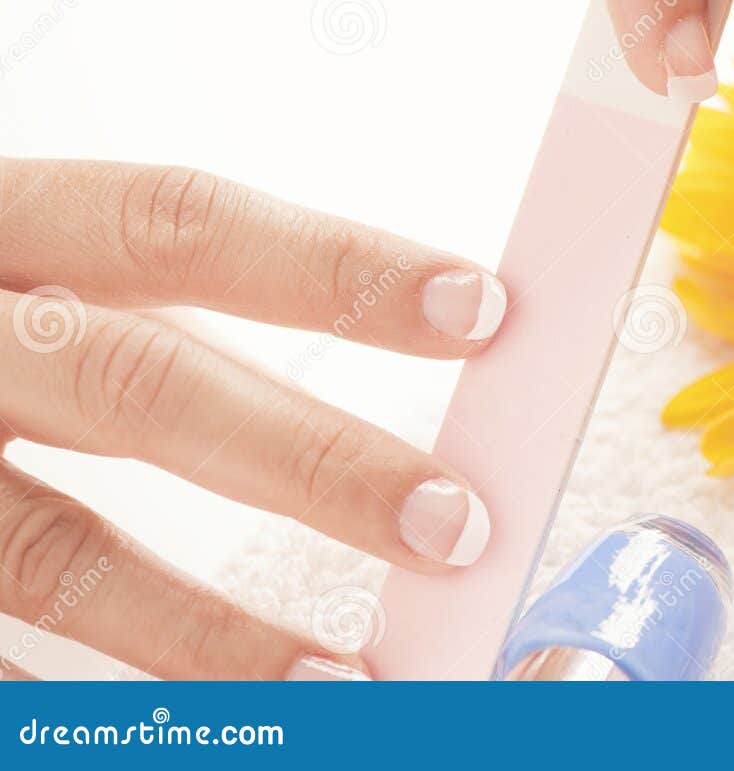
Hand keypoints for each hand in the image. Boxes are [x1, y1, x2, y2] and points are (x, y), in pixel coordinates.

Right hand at [0, 161, 507, 679]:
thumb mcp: (28, 275)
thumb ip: (159, 319)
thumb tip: (392, 348)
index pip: (181, 223)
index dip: (333, 264)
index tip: (480, 307)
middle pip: (139, 387)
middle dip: (309, 460)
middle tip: (453, 523)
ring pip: (55, 551)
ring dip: (213, 635)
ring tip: (346, 691)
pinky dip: (83, 707)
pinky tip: (188, 740)